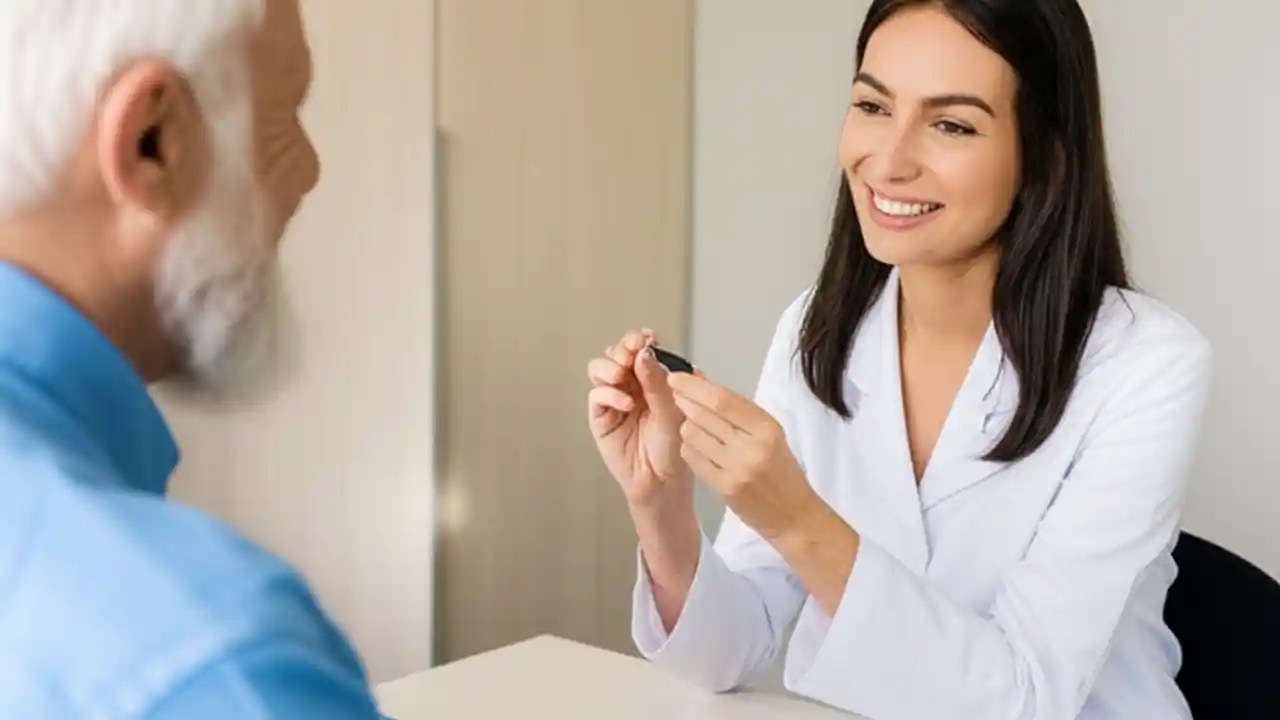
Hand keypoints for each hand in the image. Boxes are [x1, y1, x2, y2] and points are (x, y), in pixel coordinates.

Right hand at [587, 329, 691, 508]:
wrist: (663, 482)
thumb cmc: (674, 449)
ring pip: (600, 369)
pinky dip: (609, 394)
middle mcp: (632, 386)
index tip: (646, 337)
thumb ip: (657, 382)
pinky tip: (626, 403)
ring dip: (609, 366)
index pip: (641, 350)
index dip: (639, 339)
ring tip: (622, 375)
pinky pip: (597, 395)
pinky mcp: (601, 417)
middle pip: (617, 354)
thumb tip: (643, 352)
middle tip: (631, 352)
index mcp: (653, 379)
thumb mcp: (672, 411)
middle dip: (622, 349)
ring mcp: (614, 400)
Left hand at [668, 372, 824, 541]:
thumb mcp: (769, 434)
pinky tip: (695, 446)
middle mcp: (752, 447)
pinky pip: (692, 458)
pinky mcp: (723, 488)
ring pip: (693, 435)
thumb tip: (701, 380)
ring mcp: (736, 469)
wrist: (794, 516)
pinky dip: (688, 448)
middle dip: (684, 401)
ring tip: (692, 425)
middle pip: (705, 415)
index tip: (677, 377)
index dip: (694, 386)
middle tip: (676, 394)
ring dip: (686, 425)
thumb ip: (737, 409)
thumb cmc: (782, 472)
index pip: (723, 400)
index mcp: (767, 428)